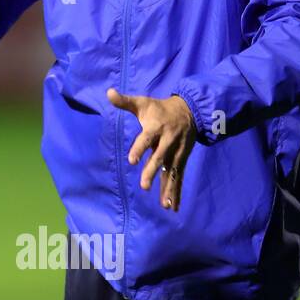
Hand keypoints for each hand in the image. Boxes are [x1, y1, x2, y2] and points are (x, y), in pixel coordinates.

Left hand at [107, 88, 196, 211]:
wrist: (190, 111)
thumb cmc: (160, 109)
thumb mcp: (143, 103)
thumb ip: (125, 102)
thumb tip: (108, 92)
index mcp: (156, 127)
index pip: (146, 138)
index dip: (139, 148)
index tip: (131, 160)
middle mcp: (167, 141)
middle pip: (159, 157)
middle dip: (152, 171)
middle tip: (144, 186)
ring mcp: (176, 152)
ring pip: (171, 172)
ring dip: (168, 188)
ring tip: (164, 205)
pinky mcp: (182, 160)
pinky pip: (178, 178)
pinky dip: (176, 192)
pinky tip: (173, 207)